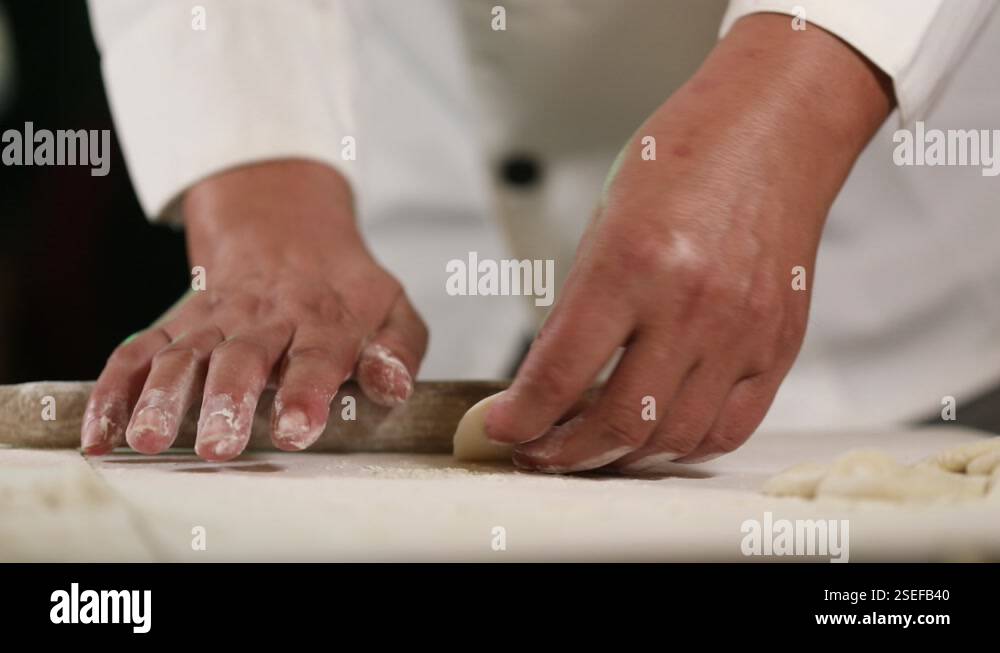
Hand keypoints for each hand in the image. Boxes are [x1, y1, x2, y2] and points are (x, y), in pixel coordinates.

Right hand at [81, 160, 426, 459]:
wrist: (286, 229)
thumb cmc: (346, 290)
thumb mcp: (392, 310)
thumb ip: (399, 350)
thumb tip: (392, 385)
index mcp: (324, 320)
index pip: (317, 358)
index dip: (307, 394)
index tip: (297, 429)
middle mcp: (266, 319)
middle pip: (242, 358)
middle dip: (228, 401)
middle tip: (218, 445)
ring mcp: (215, 319)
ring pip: (183, 354)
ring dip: (162, 396)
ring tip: (148, 440)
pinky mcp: (176, 323)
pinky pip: (138, 351)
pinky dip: (114, 390)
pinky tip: (101, 433)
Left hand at [484, 14, 893, 472]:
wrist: (775, 132)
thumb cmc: (684, 162)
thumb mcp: (604, 221)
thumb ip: (581, 306)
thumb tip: (550, 381)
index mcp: (630, 265)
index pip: (559, 374)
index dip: (521, 419)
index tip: (502, 429)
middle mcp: (690, 307)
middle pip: (619, 423)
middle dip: (564, 454)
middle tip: (538, 452)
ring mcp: (742, 332)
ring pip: (673, 438)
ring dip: (622, 457)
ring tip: (592, 447)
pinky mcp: (780, 346)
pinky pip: (730, 428)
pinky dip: (685, 445)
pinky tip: (657, 434)